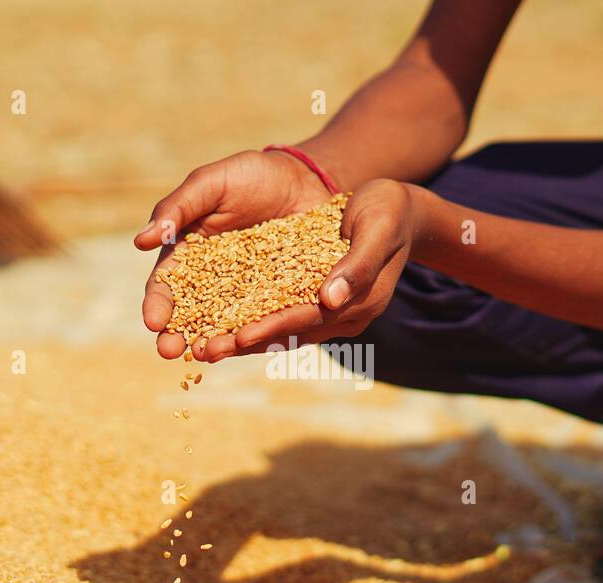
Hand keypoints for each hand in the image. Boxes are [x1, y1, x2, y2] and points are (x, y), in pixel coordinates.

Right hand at [136, 150, 335, 358]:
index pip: (167, 285)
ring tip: (205, 356)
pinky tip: (248, 347)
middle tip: (168, 351)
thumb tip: (140, 241)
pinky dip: (256, 335)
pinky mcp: (279, 298)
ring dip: (213, 342)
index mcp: (189, 255)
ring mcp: (247, 294)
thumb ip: (177, 209)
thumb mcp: (210, 184)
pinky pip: (266, 320)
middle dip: (177, 334)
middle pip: (191, 314)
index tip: (153, 322)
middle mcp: (214, 282)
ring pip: (225, 324)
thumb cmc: (250, 176)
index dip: (157, 304)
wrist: (305, 179)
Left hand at [198, 179, 419, 362]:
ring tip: (202, 347)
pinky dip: (250, 320)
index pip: (308, 318)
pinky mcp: (316, 300)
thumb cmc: (389, 210)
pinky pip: (279, 314)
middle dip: (246, 342)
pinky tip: (219, 321)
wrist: (400, 210)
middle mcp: (342, 314)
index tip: (238, 336)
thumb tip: (329, 299)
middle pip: (288, 333)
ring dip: (242, 338)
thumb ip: (358, 265)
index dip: (273, 327)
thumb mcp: (379, 228)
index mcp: (359, 302)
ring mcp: (329, 311)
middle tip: (204, 352)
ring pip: (280, 329)